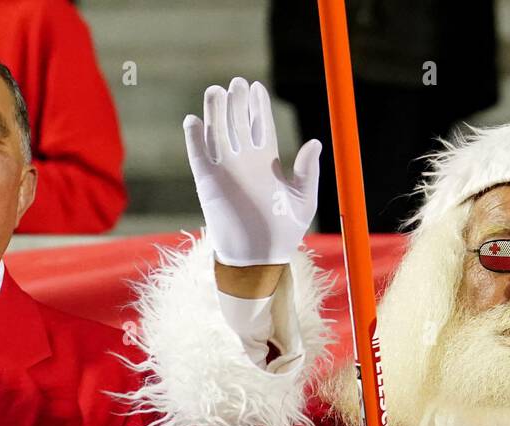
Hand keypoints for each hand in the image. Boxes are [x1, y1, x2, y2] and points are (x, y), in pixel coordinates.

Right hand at [183, 77, 320, 267]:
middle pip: (238, 122)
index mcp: (268, 161)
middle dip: (237, 102)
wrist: (258, 258)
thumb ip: (308, 171)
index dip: (258, 105)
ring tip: (216, 91)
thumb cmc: (284, 232)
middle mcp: (245, 161)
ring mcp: (225, 170)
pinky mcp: (207, 183)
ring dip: (215, 112)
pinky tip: (194, 121)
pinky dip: (195, 138)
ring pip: (217, 133)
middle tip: (237, 83)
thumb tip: (315, 142)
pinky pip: (198, 155)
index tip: (257, 87)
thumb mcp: (304, 201)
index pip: (261, 125)